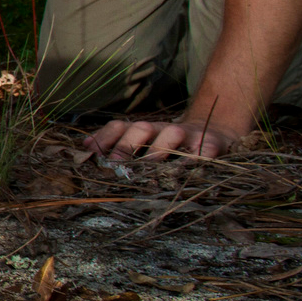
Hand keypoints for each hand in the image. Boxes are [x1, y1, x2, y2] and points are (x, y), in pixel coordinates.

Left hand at [84, 119, 236, 160]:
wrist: (215, 133)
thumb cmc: (173, 147)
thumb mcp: (148, 145)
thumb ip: (119, 146)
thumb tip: (86, 147)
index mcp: (146, 129)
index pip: (120, 126)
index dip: (104, 137)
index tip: (90, 151)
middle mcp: (164, 128)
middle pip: (142, 128)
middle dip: (126, 144)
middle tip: (115, 164)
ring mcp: (189, 134)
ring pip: (171, 134)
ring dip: (158, 150)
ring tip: (148, 169)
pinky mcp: (211, 145)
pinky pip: (203, 152)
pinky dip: (194, 161)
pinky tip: (185, 173)